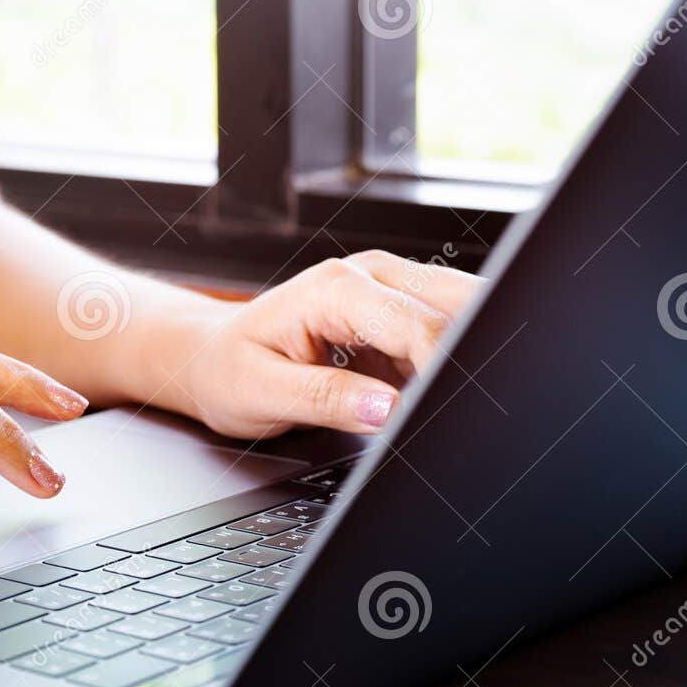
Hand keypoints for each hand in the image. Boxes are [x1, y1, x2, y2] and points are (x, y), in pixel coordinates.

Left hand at [159, 250, 483, 438]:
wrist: (209, 359)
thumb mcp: (261, 393)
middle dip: (474, 354)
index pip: (417, 325)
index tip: (454, 409)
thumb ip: (325, 399)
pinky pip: (445, 334)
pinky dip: (452, 364)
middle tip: (478, 407)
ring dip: (469, 355)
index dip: (445, 369)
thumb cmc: (226, 372)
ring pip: (462, 312)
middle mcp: (369, 277)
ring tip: (462, 404)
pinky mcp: (396, 316)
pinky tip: (445, 396)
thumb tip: (385, 409)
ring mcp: (388, 292)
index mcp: (335, 290)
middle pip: (457, 305)